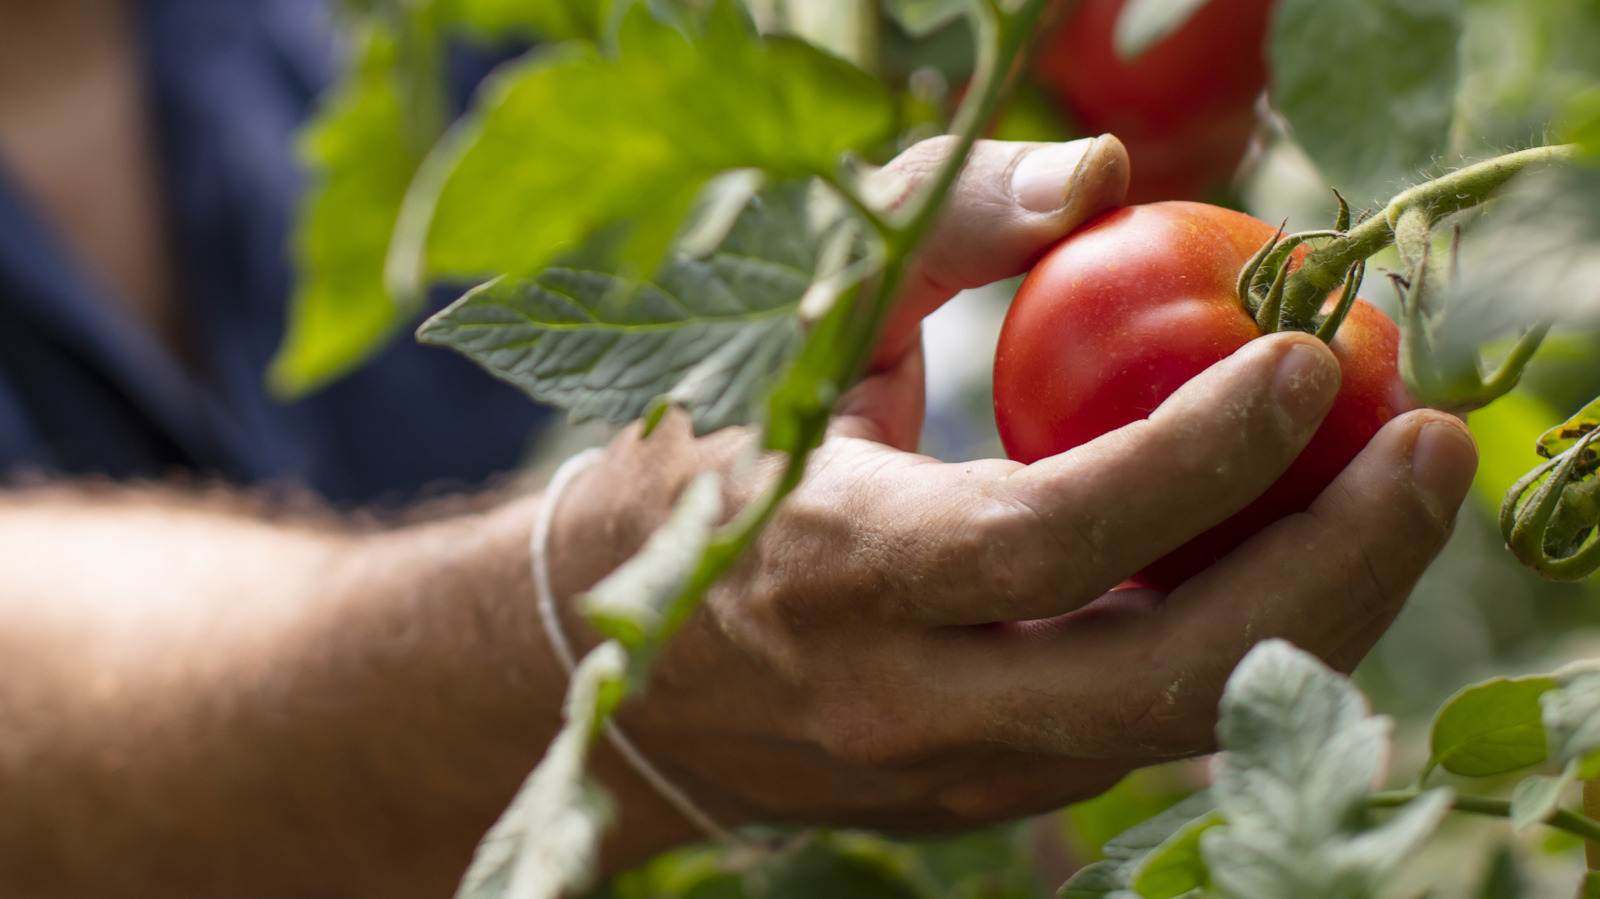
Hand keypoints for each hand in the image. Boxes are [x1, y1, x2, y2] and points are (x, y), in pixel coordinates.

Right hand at [544, 136, 1478, 868]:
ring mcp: (949, 773)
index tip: (1308, 357)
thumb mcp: (802, 328)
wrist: (604, 661)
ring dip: (1317, 615)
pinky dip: (1236, 649)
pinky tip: (1281, 558)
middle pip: (1162, 677)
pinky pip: (1142, 735)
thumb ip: (943, 234)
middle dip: (1335, 571)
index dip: (1200, 453)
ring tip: (1393, 497)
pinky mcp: (979, 803)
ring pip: (1179, 727)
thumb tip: (1102, 174)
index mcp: (840, 567)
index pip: (1052, 535)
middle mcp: (902, 699)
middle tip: (1431, 450)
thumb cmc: (704, 468)